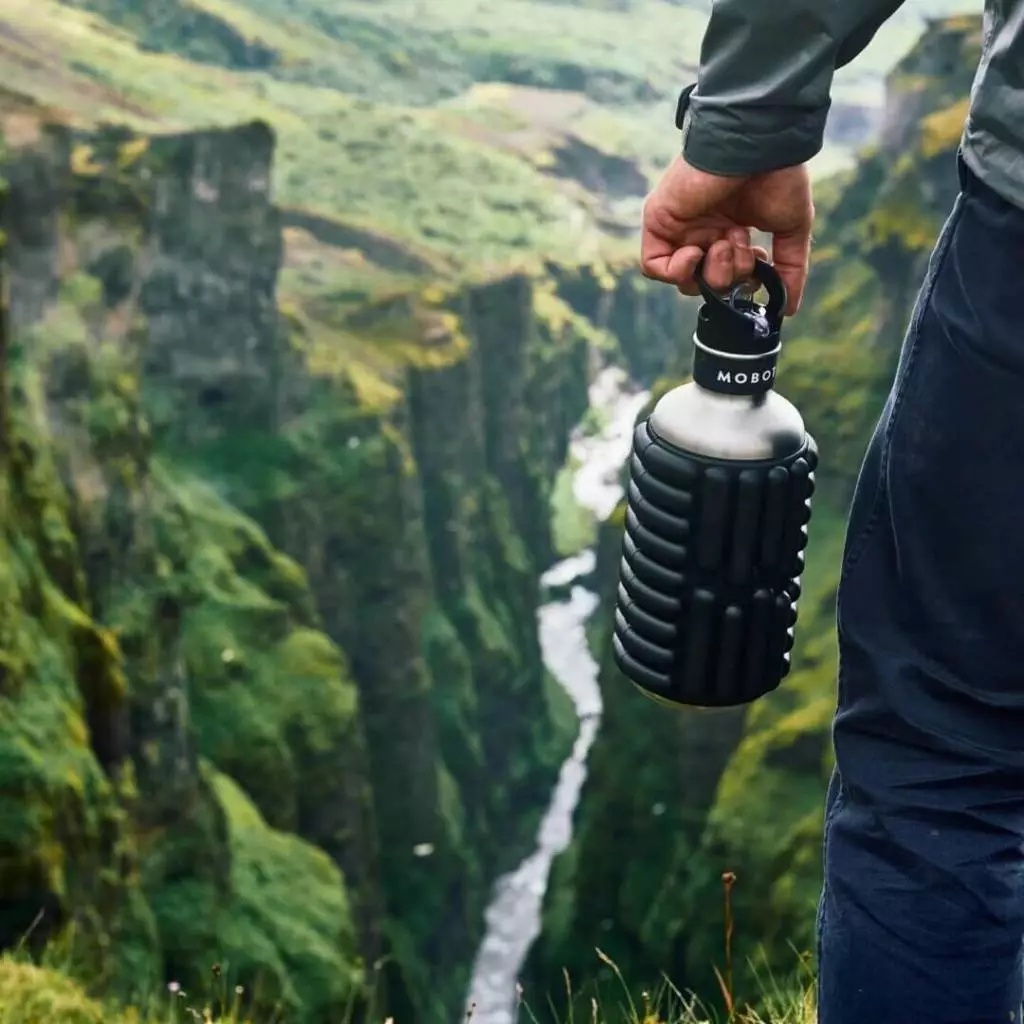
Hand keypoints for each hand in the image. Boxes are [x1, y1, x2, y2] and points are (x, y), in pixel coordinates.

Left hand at [640, 156, 813, 314]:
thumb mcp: (792, 229)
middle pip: (707, 284)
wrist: (758, 144)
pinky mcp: (659, 221)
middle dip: (729, 277)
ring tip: (726, 241)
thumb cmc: (778, 176)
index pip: (727, 277)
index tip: (759, 260)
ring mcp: (680, 227)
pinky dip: (676, 270)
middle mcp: (703, 231)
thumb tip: (790, 309)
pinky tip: (695, 251)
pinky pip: (654, 267)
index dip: (742, 281)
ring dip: (712, 271)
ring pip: (684, 280)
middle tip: (740, 245)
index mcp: (730, 230)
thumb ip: (790, 269)